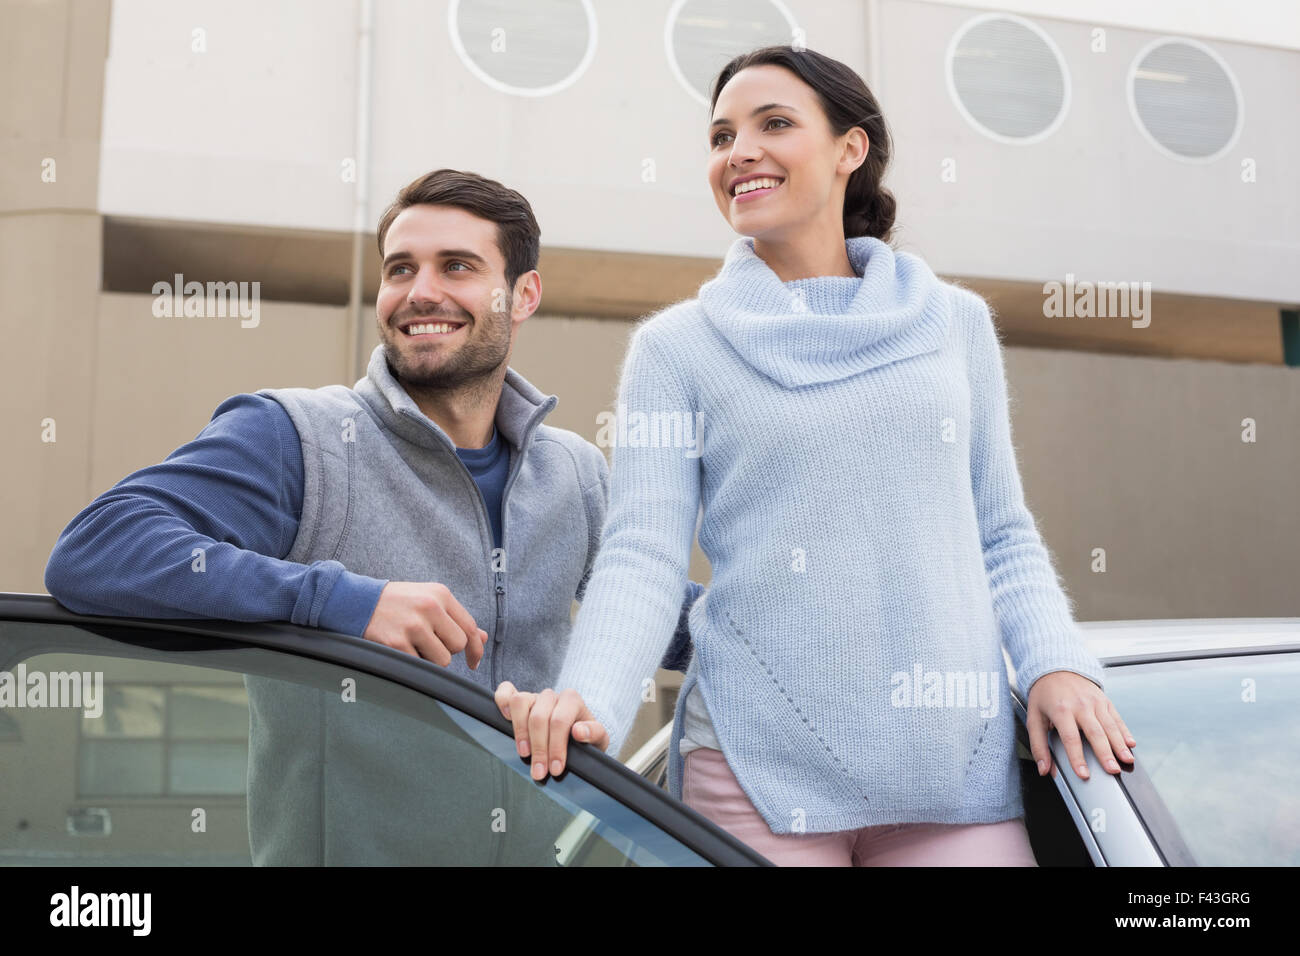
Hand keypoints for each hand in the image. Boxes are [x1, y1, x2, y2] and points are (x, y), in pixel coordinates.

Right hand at [362, 581, 486, 668]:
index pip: (470, 627)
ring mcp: (413, 626)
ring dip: (430, 659)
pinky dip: (413, 662)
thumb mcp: (428, 599)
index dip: (476, 648)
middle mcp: (430, 608)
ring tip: (413, 644)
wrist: (357, 601)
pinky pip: (420, 666)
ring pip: (442, 660)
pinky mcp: (397, 643)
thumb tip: (483, 637)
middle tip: (429, 643)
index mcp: (440, 595)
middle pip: (458, 646)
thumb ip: (456, 618)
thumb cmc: (397, 602)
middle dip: (447, 650)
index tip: (474, 661)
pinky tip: (401, 648)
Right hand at [494, 681, 609, 779]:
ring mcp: (534, 696)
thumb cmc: (587, 736)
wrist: (577, 730)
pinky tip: (505, 719)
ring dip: (520, 731)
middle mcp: (552, 696)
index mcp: (572, 700)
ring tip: (524, 753)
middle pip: (539, 717)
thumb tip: (579, 732)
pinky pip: (506, 692)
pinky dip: (502, 702)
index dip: (556, 747)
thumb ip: (595, 733)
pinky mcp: (520, 700)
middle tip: (539, 772)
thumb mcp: (599, 738)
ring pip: (520, 702)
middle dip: (539, 749)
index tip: (555, 769)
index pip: (560, 721)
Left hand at [1027, 671, 1135, 779]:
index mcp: (1060, 710)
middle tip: (1112, 771)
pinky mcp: (1104, 700)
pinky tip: (1131, 744)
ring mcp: (1095, 701)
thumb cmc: (1044, 695)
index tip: (1083, 774)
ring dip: (1120, 745)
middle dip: (1105, 754)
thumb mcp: (1034, 717)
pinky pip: (1116, 717)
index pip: (1070, 738)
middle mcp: (1080, 705)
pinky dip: (1124, 731)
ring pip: (1110, 726)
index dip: (1077, 758)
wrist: (1056, 667)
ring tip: (1127, 760)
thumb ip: (1038, 745)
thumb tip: (1044, 770)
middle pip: (1095, 733)